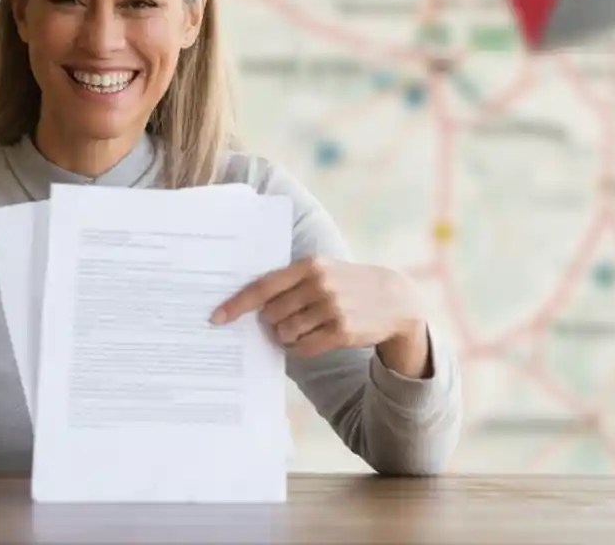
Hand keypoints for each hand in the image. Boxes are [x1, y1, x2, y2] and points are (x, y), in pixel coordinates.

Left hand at [209, 257, 428, 371]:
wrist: (396, 299)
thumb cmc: (348, 284)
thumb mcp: (323, 270)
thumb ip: (290, 281)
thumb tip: (251, 303)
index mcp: (309, 266)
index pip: (262, 286)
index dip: (237, 304)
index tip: (217, 317)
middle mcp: (319, 284)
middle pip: (271, 314)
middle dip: (272, 322)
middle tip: (289, 319)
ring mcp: (332, 308)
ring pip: (286, 333)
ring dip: (287, 336)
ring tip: (306, 328)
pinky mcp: (342, 331)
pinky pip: (304, 348)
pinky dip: (302, 348)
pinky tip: (314, 339)